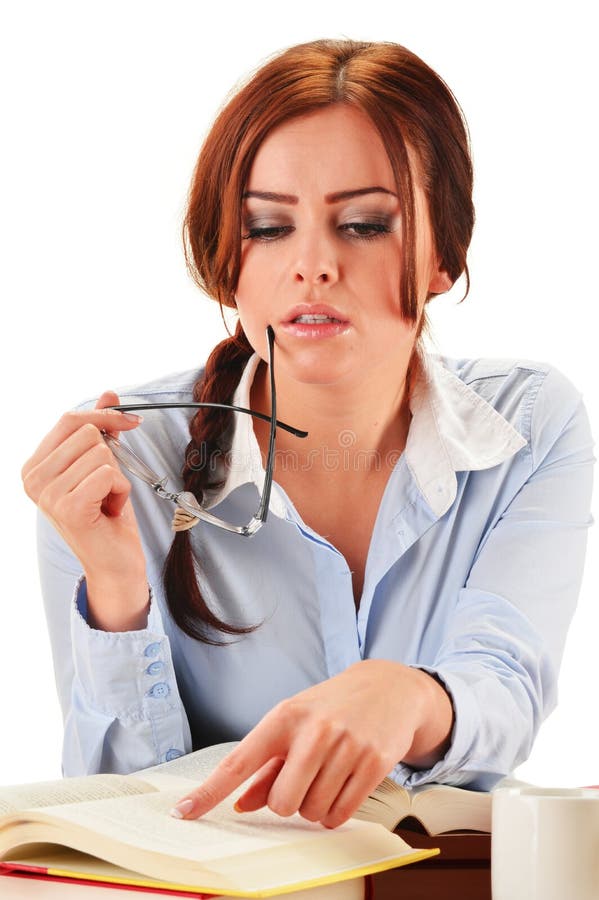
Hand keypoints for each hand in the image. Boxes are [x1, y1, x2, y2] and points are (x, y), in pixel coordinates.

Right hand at [22, 392, 148, 629]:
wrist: (115, 562)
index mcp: (35, 466)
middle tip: (105, 487)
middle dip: (110, 457)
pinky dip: (121, 490)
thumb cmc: (107, 515)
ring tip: (106, 501)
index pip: (69, 419)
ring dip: (117, 477)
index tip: (131, 420)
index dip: (104, 415)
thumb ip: (102, 430)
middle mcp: (33, 479)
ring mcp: (48, 494)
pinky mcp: (69, 508)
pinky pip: (109, 473)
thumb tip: (109, 394)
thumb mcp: (103, 466)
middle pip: (88, 433)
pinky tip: (111, 509)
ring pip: (102, 453)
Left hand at [171, 660, 452, 828]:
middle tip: (304, 778)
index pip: (239, 761)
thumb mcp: (296, 723)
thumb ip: (268, 765)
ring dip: (316, 807)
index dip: (210, 791)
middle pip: (282, 803)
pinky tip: (344, 786)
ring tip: (328, 775)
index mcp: (284, 717)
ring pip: (312, 812)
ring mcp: (346, 745)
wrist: (389, 687)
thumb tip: (240, 803)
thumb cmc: (333, 707)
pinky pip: (341, 814)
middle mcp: (314, 729)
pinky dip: (337, 813)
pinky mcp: (374, 761)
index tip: (184, 812)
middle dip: (290, 802)